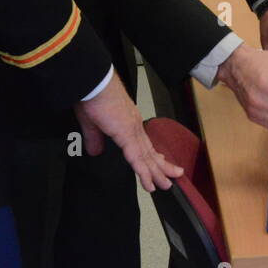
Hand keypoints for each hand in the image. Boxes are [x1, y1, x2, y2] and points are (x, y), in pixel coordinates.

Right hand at [74, 73, 183, 192]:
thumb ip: (94, 138)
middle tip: (175, 176)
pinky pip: (137, 158)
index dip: (152, 155)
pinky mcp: (126, 134)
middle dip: (162, 166)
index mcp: (128, 123)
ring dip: (157, 172)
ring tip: (167, 184)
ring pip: (147, 157)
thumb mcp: (92, 122)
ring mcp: (132, 131)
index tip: (161, 163)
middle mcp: (134, 126)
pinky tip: (150, 184)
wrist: (93, 82)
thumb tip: (94, 151)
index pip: (143, 143)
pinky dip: (144, 172)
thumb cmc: (92, 95)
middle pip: (150, 151)